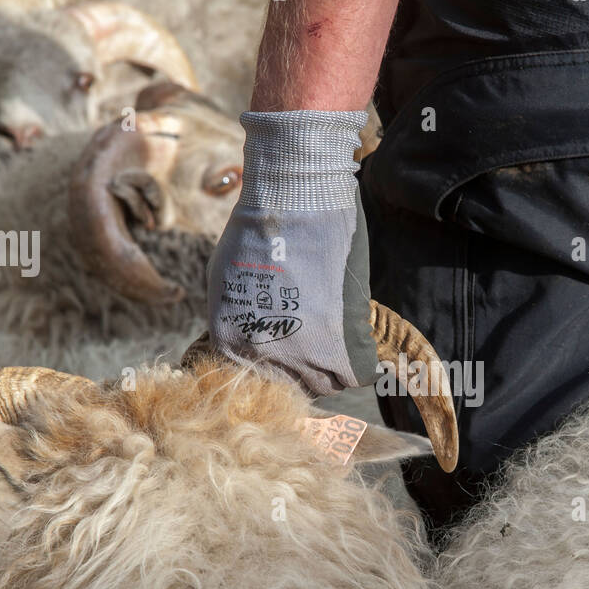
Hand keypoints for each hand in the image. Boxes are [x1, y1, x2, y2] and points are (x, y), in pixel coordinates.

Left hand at [206, 110, 378, 395]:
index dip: (280, 369)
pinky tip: (357, 341)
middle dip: (307, 372)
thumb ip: (239, 317)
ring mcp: (300, 350)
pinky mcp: (338, 341)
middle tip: (319, 348)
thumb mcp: (229, 280)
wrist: (293, 202)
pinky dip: (360, 361)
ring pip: (326, 385)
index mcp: (229, 339)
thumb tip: (259, 338)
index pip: (258, 379)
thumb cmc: (258, 231)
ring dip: (334, 369)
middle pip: (293, 386)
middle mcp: (261, 353)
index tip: (295, 357)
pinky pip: (355, 372)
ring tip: (338, 342)